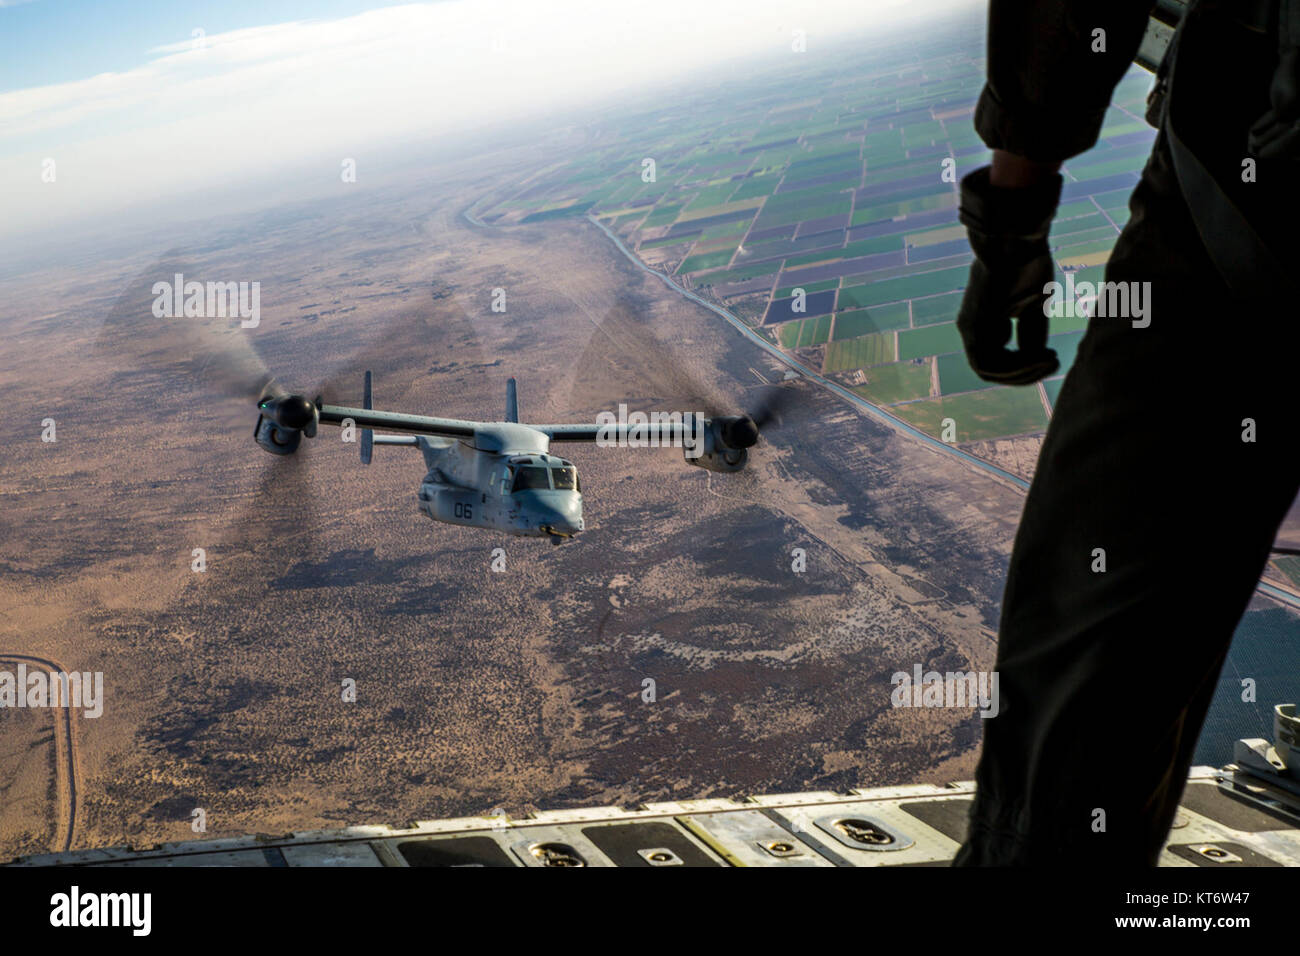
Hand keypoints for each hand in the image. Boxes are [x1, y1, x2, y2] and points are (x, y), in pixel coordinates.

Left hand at [956, 163, 1062, 385]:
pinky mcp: (972, 325)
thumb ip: (1030, 334)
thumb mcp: (1032, 305)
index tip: (1053, 359)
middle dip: (1025, 373)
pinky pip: (987, 363)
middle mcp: (971, 328)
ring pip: (988, 370)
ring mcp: (968, 327)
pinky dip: (1016, 366)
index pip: (998, 359)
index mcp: (984, 322)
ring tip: (1051, 361)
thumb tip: (1038, 360)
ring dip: (1023, 372)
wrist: (1014, 237)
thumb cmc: (1026, 263)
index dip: (1025, 367)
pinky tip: (1042, 358)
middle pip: (991, 369)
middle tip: (1055, 364)